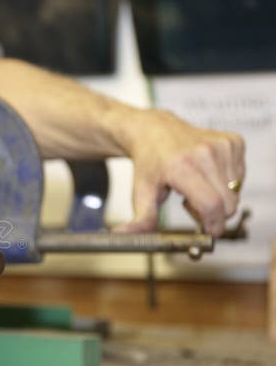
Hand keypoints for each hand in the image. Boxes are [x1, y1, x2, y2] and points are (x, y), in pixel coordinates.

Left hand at [119, 109, 244, 236]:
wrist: (154, 131)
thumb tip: (125, 234)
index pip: (211, 205)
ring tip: (196, 186)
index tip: (209, 232)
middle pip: (228, 203)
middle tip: (191, 203)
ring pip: (235, 191)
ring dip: (219, 196)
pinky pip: (240, 176)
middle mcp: (205, 153)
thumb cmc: (149, 163)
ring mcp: (222, 145)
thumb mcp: (140, 193)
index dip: (213, 224)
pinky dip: (226, 181)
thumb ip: (141, 218)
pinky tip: (206, 173)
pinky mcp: (234, 142)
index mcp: (182, 167)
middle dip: (214, 213)